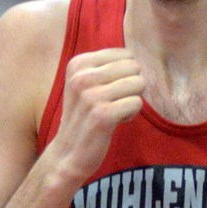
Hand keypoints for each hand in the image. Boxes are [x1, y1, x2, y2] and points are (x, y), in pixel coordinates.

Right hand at [50, 48, 145, 184]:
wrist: (68, 152)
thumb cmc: (84, 114)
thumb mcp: (86, 82)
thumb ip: (107, 65)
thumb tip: (136, 57)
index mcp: (77, 63)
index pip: (125, 55)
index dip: (123, 75)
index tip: (105, 91)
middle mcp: (82, 77)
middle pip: (134, 68)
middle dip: (129, 87)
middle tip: (110, 103)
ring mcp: (91, 96)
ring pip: (138, 84)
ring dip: (130, 101)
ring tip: (111, 112)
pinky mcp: (102, 115)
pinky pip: (137, 103)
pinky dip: (130, 114)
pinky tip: (113, 122)